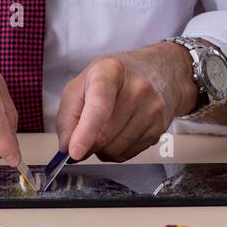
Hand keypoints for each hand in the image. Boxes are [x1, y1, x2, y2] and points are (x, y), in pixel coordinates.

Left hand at [56, 42, 197, 162]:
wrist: (157, 71)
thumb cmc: (116, 78)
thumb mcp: (83, 83)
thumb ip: (68, 114)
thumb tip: (66, 146)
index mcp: (111, 72)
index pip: (99, 105)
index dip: (86, 131)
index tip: (75, 152)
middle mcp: (137, 89)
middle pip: (104, 136)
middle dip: (87, 143)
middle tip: (83, 135)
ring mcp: (152, 109)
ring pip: (115, 150)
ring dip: (102, 149)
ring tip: (106, 128)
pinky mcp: (159, 128)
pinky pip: (128, 155)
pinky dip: (116, 151)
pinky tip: (119, 133)